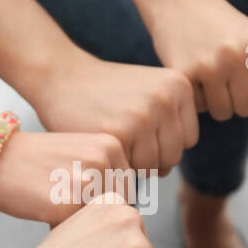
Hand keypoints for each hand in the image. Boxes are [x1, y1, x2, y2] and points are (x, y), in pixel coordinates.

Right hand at [0, 129, 130, 224]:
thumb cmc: (34, 162)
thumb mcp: (80, 154)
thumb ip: (108, 175)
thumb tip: (130, 215)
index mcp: (112, 145)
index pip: (127, 192)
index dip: (103, 206)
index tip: (78, 201)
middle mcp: (105, 160)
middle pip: (119, 211)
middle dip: (96, 220)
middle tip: (66, 211)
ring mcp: (87, 182)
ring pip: (100, 223)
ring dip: (83, 228)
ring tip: (55, 211)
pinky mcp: (67, 205)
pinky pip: (78, 233)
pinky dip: (64, 233)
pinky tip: (45, 216)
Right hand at [29, 59, 197, 175]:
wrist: (61, 75)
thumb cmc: (105, 91)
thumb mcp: (151, 91)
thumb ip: (174, 115)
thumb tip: (183, 155)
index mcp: (179, 86)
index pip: (187, 140)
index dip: (160, 143)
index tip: (135, 129)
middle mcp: (166, 98)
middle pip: (173, 156)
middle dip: (149, 158)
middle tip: (121, 140)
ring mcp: (144, 117)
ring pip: (154, 168)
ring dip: (132, 165)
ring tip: (112, 141)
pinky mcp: (119, 135)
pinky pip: (131, 171)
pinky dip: (116, 167)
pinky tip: (101, 146)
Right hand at [148, 0, 247, 118]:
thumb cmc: (217, 23)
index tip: (247, 87)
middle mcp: (241, 55)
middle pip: (247, 108)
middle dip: (236, 102)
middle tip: (225, 85)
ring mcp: (212, 65)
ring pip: (223, 112)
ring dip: (215, 103)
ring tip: (209, 81)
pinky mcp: (186, 72)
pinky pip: (199, 106)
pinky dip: (195, 97)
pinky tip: (193, 76)